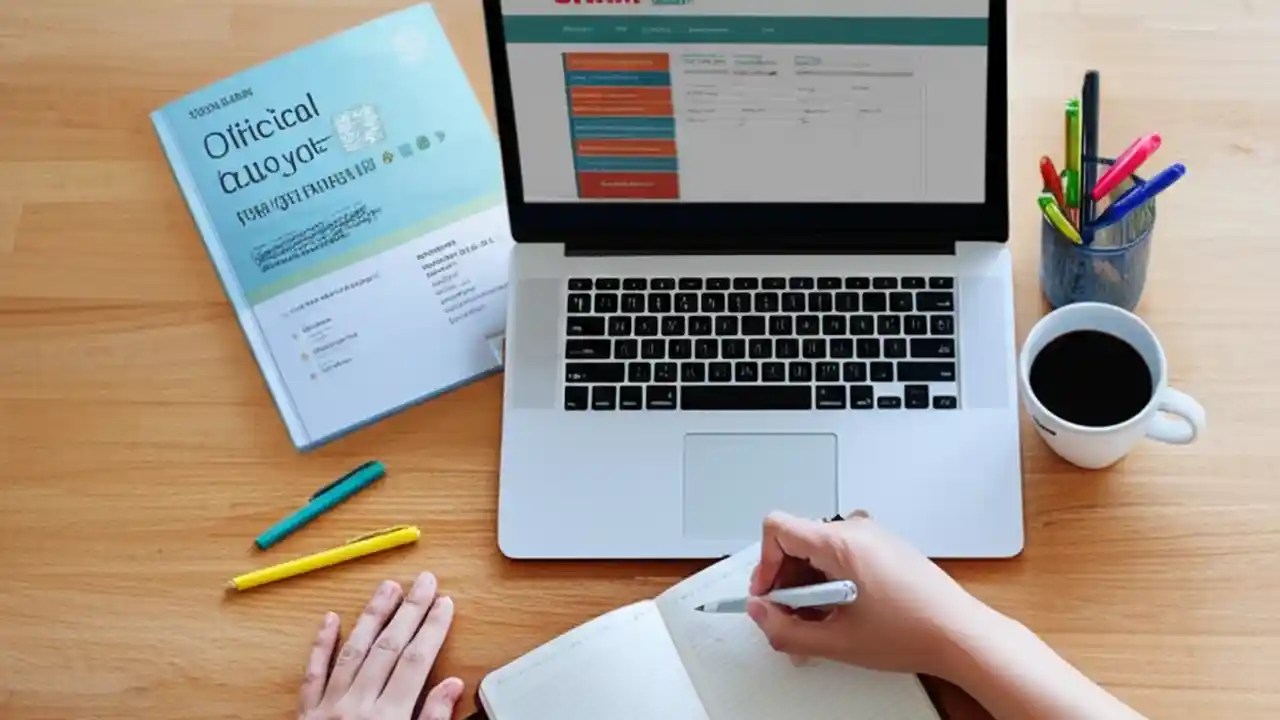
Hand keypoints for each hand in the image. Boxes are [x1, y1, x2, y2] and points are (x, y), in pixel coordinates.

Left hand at [298, 572, 463, 719]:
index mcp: (389, 718)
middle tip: (424, 581)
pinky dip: (321, 645)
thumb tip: (452, 684)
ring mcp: (329, 707)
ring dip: (373, 616)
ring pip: (354, 652)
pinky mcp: (306, 714)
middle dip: (410, 611)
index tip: (445, 603)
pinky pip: (313, 674)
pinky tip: (330, 619)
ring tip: (388, 587)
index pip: (416, 662)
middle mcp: (357, 706)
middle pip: (388, 649)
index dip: (433, 629)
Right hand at [746, 511, 992, 678]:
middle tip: (790, 618)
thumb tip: (761, 613)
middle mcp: (857, 531)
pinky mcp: (884, 549)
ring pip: (818, 552)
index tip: (768, 594)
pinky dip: (830, 583)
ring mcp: (873, 538)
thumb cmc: (913, 631)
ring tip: (820, 624)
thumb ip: (785, 630)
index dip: (764, 564)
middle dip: (786, 583)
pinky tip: (840, 616)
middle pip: (797, 542)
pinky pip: (841, 556)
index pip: (778, 528)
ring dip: (808, 587)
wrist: (960, 635)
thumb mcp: (836, 641)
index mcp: (842, 543)